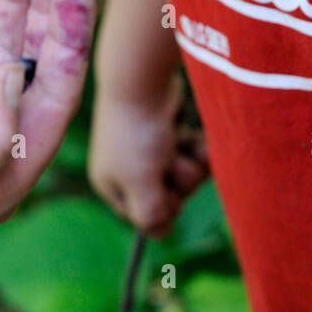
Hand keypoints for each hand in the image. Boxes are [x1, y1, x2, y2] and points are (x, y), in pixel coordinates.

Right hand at [88, 74, 210, 238]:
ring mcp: (151, 148)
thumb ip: (151, 217)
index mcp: (113, 185)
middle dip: (180, 182)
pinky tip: (198, 138)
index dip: (162, 209)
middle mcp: (130, 169)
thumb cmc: (138, 135)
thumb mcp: (142, 186)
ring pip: (186, 175)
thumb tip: (162, 232)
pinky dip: (198, 148)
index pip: (145, 218)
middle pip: (170, 197)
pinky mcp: (170, 130)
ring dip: (192, 163)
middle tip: (174, 161)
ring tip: (185, 144)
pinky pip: (193, 153)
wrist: (144, 79)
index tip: (165, 193)